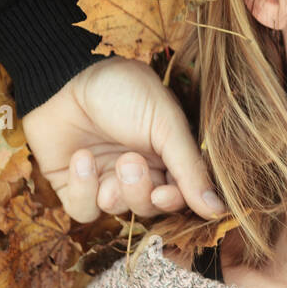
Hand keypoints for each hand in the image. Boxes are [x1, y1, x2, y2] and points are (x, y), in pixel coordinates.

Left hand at [21, 55, 225, 223]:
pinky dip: (83, 189)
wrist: (67, 77)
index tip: (165, 194)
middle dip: (140, 191)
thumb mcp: (166, 124)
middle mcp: (140, 171)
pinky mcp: (74, 186)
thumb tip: (218, 210)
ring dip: (114, 191)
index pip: (181, 194)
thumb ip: (191, 169)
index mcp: (167, 155)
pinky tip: (81, 158)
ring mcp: (106, 179)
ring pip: (118, 211)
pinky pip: (84, 210)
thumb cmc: (124, 90)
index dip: (174, 201)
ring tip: (108, 159)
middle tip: (130, 162)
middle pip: (149, 207)